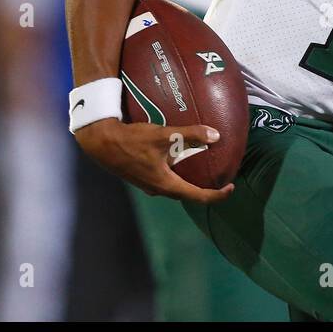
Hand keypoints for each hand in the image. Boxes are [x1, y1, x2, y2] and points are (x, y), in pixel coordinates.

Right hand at [74, 118, 235, 203]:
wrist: (101, 143)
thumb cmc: (132, 141)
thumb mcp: (164, 136)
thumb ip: (190, 135)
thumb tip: (216, 135)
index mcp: (166, 185)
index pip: (198, 197)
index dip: (217, 195)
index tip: (231, 188)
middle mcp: (158, 189)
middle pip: (188, 194)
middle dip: (206, 189)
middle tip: (221, 178)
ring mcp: (148, 185)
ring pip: (175, 186)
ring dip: (190, 180)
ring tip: (203, 167)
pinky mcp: (142, 177)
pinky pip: (165, 178)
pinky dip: (178, 172)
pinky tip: (179, 157)